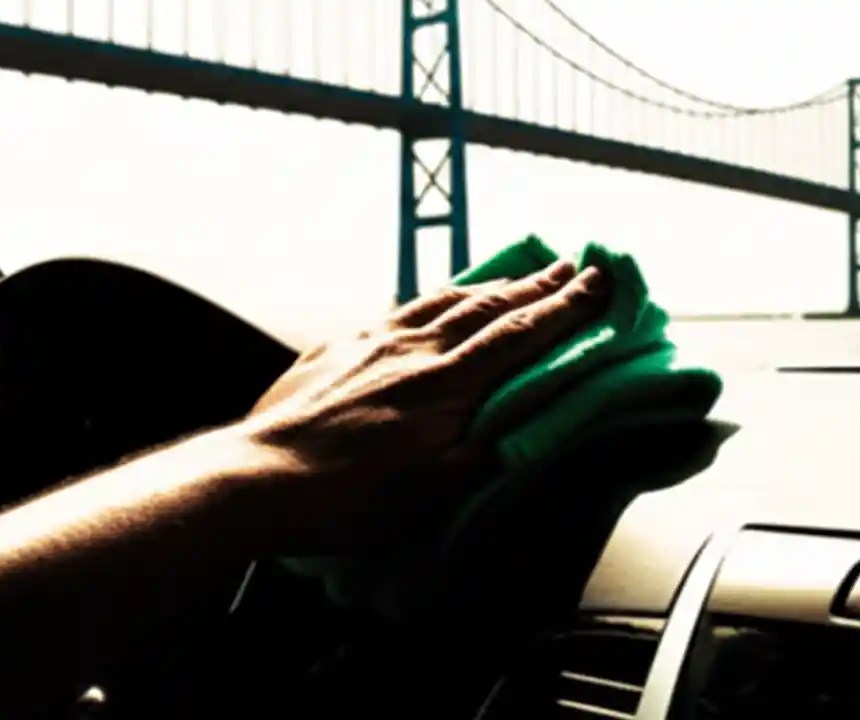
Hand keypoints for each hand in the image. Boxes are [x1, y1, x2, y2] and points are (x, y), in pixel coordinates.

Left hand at [241, 261, 606, 539]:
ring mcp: (370, 343)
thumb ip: (484, 455)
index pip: (518, 336)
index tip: (599, 283)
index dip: (564, 309)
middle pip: (486, 307)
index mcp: (444, 385)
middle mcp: (412, 351)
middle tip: (571, 265)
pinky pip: (396, 311)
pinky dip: (430, 300)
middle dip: (535, 285)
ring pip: (441, 300)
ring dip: (487, 284)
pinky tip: (431, 305)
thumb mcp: (431, 495)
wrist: (260, 477)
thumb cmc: (346, 499)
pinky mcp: (335, 348)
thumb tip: (529, 430)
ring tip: (516, 274)